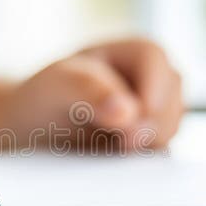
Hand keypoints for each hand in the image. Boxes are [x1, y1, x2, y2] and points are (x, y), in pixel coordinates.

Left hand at [0, 38, 183, 152]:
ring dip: (149, 139)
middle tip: (124, 141)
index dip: (151, 86)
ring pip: (171, 124)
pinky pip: (161, 147)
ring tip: (114, 144)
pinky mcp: (149, 137)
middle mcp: (149, 78)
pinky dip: (144, 154)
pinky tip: (118, 153)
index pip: (153, 58)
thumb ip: (88, 92)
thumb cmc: (44, 98)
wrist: (34, 128)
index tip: (138, 115)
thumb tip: (125, 111)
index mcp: (129, 51)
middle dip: (151, 120)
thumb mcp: (57, 86)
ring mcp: (153, 109)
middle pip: (171, 93)